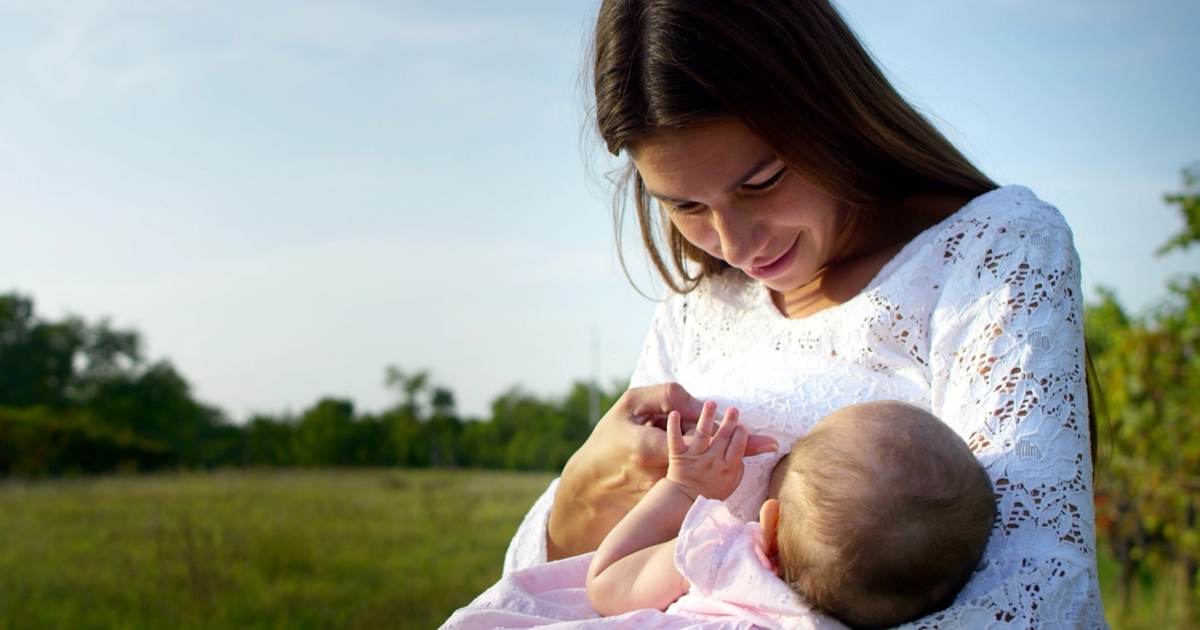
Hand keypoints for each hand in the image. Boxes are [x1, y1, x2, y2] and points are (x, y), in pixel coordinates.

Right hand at [547, 383, 777, 559]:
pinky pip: (693, 485)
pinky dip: (709, 473)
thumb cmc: (612, 435)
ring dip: (725, 461)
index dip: (720, 430)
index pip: (692, 438)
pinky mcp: (664, 500)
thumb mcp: (631, 404)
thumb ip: (666, 397)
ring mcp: (661, 490)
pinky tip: (726, 465)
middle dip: (734, 449)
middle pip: (704, 459)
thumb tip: (700, 403)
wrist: (591, 482)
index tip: (748, 425)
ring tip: (758, 449)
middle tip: (769, 443)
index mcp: (647, 447)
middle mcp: (657, 473)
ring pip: (702, 473)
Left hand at [665, 402, 747, 501]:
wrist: (685, 499)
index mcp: (727, 467)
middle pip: (722, 438)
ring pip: (701, 435)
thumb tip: (761, 448)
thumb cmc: (712, 489)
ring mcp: (694, 457)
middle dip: (729, 422)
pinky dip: (674, 426)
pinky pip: (675, 440)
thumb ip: (741, 464)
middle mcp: (711, 461)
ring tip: (710, 403)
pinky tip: (674, 414)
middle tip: (734, 409)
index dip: (741, 435)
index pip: (737, 447)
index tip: (742, 425)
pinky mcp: (678, 456)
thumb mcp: (732, 481)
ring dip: (706, 418)